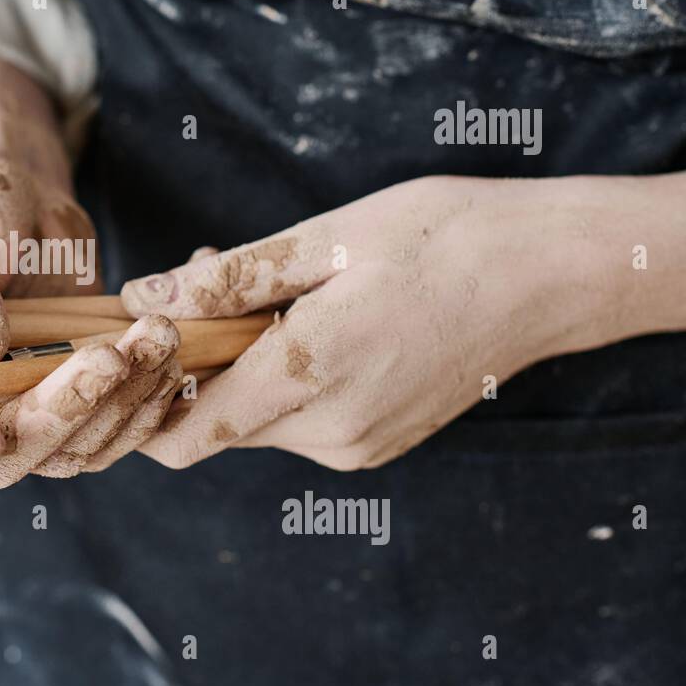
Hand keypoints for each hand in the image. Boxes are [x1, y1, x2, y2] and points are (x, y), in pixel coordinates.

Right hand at [0, 47, 179, 484]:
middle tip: (109, 358)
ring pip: (67, 450)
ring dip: (116, 404)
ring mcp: (18, 413)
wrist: (18, 200)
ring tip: (154, 337)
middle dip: (60, 414)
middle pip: (2, 459)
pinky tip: (167, 356)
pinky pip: (111, 430)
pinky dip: (144, 402)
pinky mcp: (72, 405)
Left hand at [120, 175, 627, 471]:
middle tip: (207, 283)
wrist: (548, 274)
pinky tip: (307, 320)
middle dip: (194, 365)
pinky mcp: (377, 444)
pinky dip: (283, 379)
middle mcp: (329, 433)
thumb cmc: (441, 239)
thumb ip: (227, 280)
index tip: (136, 349)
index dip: (142, 402)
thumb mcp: (324, 240)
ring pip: (258, 421)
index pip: (185, 437)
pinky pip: (301, 422)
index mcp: (307, 378)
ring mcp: (357, 446)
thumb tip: (144, 298)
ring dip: (240, 367)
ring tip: (268, 290)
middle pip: (216, 423)